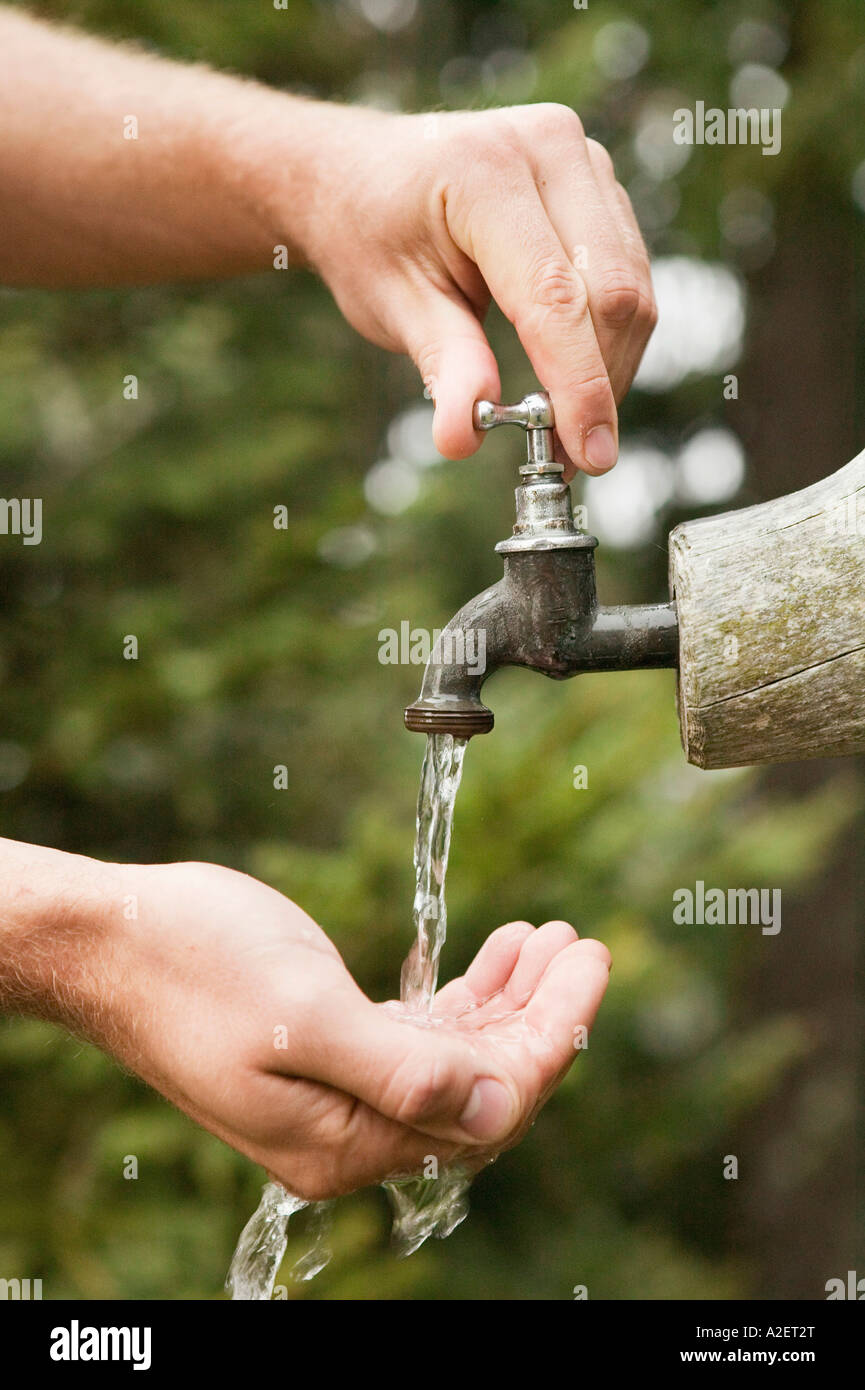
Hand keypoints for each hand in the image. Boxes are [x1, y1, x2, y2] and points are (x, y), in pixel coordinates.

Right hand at [76, 861, 610, 1198]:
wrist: (112, 942)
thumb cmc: (194, 966)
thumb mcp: (303, 1015)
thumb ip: (404, 1069)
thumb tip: (500, 1106)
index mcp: (344, 1141)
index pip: (486, 1109)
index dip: (550, 1040)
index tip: (591, 967)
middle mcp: (349, 1131)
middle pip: (482, 1085)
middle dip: (541, 1017)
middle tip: (583, 945)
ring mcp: (340, 1093)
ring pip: (459, 1058)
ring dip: (510, 1000)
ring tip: (549, 938)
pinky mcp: (332, 1050)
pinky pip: (423, 1036)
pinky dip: (468, 996)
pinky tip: (499, 955)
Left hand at [297, 103, 656, 477]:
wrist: (359, 172)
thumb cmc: (369, 233)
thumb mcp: (393, 305)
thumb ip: (445, 367)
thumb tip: (464, 437)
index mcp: (485, 173)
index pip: (555, 297)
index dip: (579, 384)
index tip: (589, 454)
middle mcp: (548, 149)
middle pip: (612, 292)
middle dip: (600, 385)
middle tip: (571, 457)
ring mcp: (582, 161)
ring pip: (632, 289)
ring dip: (611, 369)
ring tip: (568, 429)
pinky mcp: (599, 185)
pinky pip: (629, 275)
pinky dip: (610, 339)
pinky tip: (576, 379)